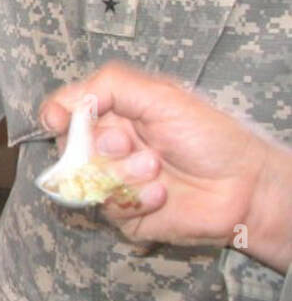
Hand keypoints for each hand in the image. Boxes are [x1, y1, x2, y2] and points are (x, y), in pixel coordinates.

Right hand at [40, 62, 291, 272]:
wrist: (245, 187)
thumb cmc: (210, 137)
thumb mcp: (161, 96)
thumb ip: (110, 86)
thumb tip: (66, 102)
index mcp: (113, 114)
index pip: (65, 111)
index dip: (55, 115)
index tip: (58, 120)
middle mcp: (108, 147)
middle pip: (66, 147)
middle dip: (96, 145)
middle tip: (128, 143)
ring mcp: (113, 181)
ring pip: (84, 180)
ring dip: (120, 173)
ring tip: (155, 168)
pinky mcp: (124, 214)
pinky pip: (108, 207)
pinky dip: (135, 198)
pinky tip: (162, 194)